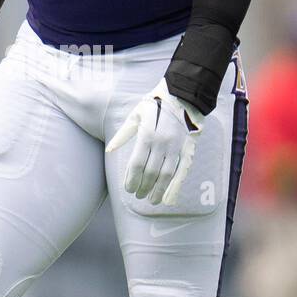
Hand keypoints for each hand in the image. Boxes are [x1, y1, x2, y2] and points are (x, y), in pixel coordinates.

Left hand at [106, 76, 202, 205]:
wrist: (183, 95)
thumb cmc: (155, 104)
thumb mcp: (136, 115)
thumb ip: (123, 135)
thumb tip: (109, 150)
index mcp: (147, 135)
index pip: (136, 164)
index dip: (131, 180)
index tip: (128, 189)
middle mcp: (161, 143)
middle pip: (150, 173)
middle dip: (142, 187)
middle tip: (137, 195)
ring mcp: (176, 147)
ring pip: (166, 175)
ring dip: (157, 191)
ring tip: (151, 200)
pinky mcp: (187, 149)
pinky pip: (181, 172)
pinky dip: (175, 187)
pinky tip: (169, 197)